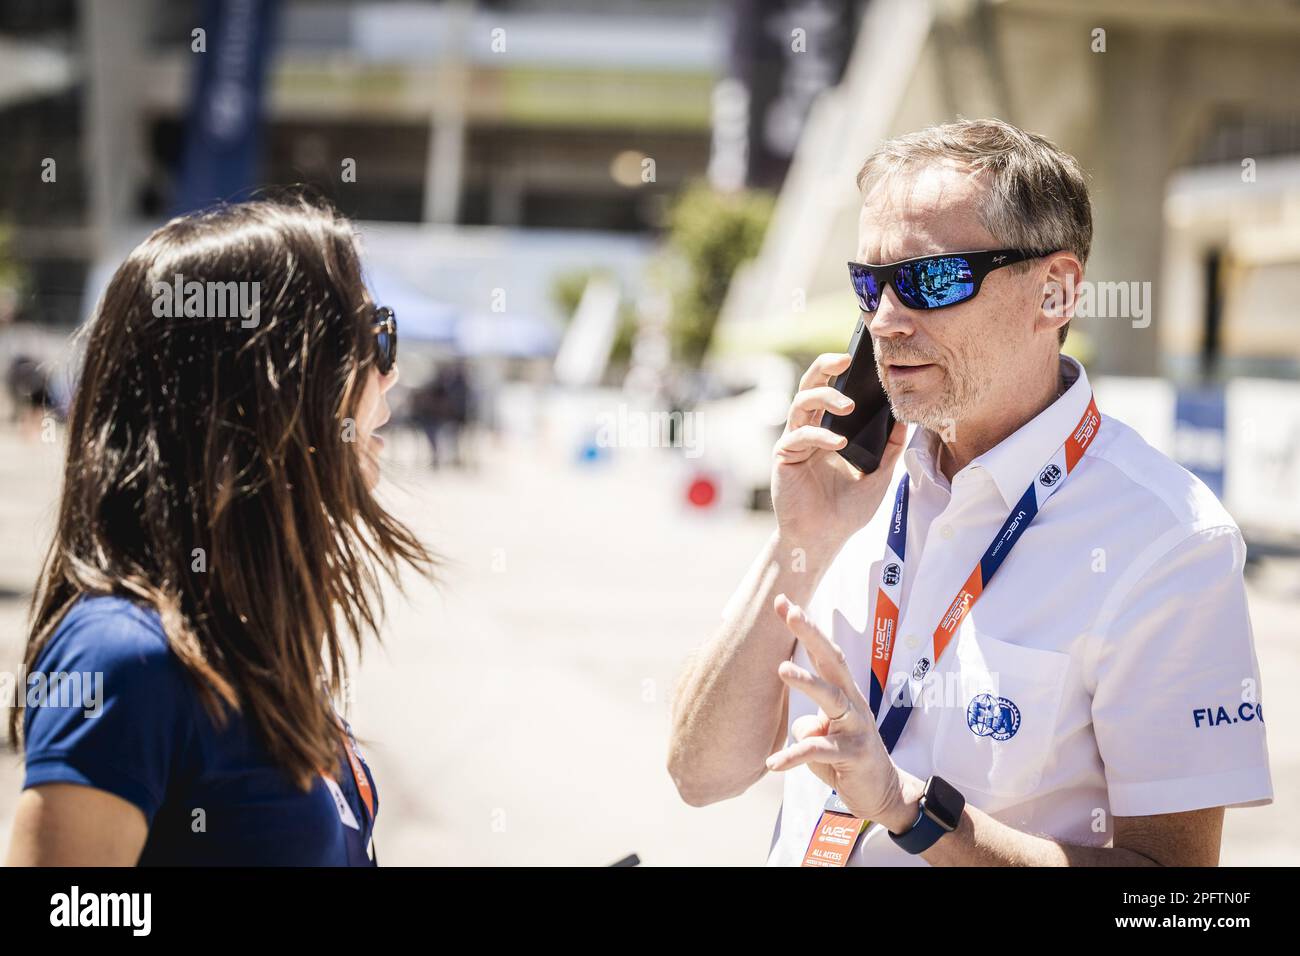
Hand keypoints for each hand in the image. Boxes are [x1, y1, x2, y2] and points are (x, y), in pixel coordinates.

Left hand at [765, 594, 916, 832]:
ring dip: (807, 681)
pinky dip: (794, 756)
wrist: (883, 795)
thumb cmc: (848, 761)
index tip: (783, 602)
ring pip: (831, 698)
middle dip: (812, 635)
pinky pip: (820, 751)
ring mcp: (857, 728)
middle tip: (791, 613)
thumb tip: (801, 725)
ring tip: (781, 669)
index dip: (806, 629)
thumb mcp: (824, 738)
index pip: (825, 654)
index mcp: (845, 694)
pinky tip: (773, 763)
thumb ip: (811, 725)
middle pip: (833, 662)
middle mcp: (854, 704)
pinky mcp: (855, 755)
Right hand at [772, 353, 905, 556]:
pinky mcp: (784, 457)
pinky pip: (798, 436)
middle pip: (809, 386)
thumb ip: (889, 446)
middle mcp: (808, 431)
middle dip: (824, 368)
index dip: (840, 373)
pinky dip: (819, 436)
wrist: (824, 538)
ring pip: (801, 403)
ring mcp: (794, 442)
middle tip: (844, 360)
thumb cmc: (846, 510)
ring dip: (824, 398)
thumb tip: (905, 419)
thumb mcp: (878, 474)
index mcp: (827, 430)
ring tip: (847, 406)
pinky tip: (838, 444)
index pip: (831, 392)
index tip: (861, 360)